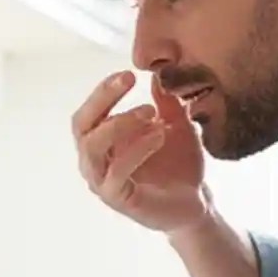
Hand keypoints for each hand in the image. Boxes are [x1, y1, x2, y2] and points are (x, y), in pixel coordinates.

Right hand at [71, 71, 208, 232]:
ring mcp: (102, 182)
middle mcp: (95, 161)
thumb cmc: (180, 165)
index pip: (90, 112)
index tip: (128, 74)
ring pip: (93, 148)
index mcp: (103, 141)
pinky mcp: (116, 199)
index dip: (103, 91)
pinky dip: (136, 149)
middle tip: (129, 80)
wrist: (195, 203)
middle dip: (103, 99)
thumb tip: (158, 75)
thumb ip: (166, 103)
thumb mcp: (177, 126)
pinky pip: (116, 172)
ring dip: (120, 123)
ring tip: (151, 113)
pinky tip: (159, 135)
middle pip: (82, 126)